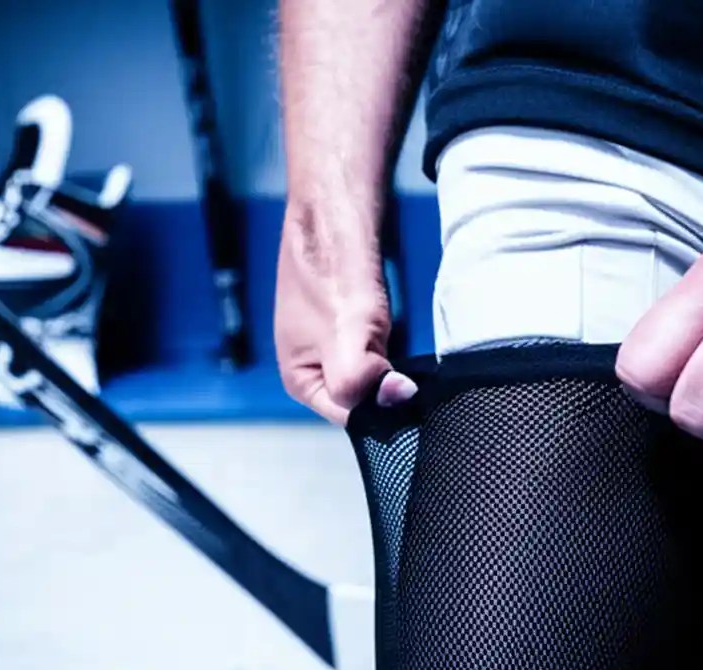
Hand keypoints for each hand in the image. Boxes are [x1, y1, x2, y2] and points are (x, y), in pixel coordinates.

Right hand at [275, 205, 417, 423]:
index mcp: (300, 381)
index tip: (403, 388)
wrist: (331, 218)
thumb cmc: (331, 276)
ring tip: (389, 334)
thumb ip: (363, 382)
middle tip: (397, 356)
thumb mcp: (347, 339)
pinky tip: (390, 323)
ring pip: (373, 372)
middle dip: (385, 383)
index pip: (352, 419)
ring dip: (389, 360)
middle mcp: (312, 368)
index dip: (381, 408)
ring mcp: (329, 344)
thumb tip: (398, 400)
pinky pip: (375, 348)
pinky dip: (388, 341)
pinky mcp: (347, 323)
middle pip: (363, 397)